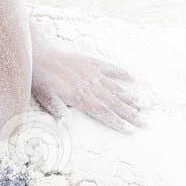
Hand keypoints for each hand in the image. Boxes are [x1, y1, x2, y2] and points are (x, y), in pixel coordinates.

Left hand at [32, 46, 146, 132]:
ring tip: (146, 104)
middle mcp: (90, 86)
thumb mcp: (46, 98)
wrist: (39, 56)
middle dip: (131, 113)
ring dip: (131, 97)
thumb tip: (65, 127)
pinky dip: (121, 73)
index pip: (103, 112)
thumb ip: (58, 111)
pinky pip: (110, 68)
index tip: (131, 130)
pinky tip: (132, 79)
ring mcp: (92, 73)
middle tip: (146, 122)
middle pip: (114, 102)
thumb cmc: (41, 81)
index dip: (117, 121)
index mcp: (80, 97)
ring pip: (116, 87)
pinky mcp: (91, 63)